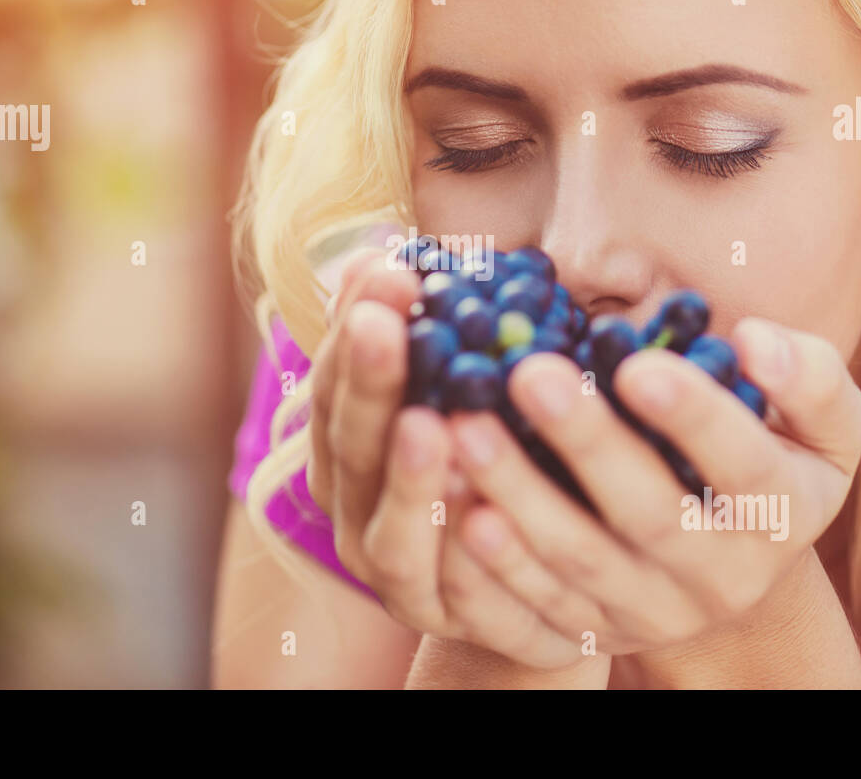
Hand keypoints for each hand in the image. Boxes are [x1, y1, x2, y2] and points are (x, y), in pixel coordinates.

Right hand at [305, 249, 587, 669]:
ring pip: (388, 524)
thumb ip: (430, 335)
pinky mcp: (438, 617)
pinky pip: (445, 588)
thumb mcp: (462, 392)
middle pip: (351, 442)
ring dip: (406, 474)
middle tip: (386, 314)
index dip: (352, 325)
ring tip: (428, 420)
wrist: (525, 585)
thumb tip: (388, 243)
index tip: (385, 266)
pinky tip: (483, 511)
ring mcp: (391, 568)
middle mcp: (355, 506)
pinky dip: (458, 552)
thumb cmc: (493, 465)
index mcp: (352, 446)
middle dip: (367, 377)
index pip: (335, 381)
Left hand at [444, 317, 860, 655]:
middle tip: (528, 373)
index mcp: (785, 511)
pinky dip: (491, 558)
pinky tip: (449, 500)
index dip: (695, 416)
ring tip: (465, 428)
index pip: (745, 464)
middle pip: (651, 515)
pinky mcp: (596, 630)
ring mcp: (655, 611)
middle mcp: (724, 575)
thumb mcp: (821, 423)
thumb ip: (806, 376)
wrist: (734, 568)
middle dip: (587, 442)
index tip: (638, 363)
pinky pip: (536, 602)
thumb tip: (752, 343)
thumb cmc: (770, 457)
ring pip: (581, 561)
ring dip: (519, 495)